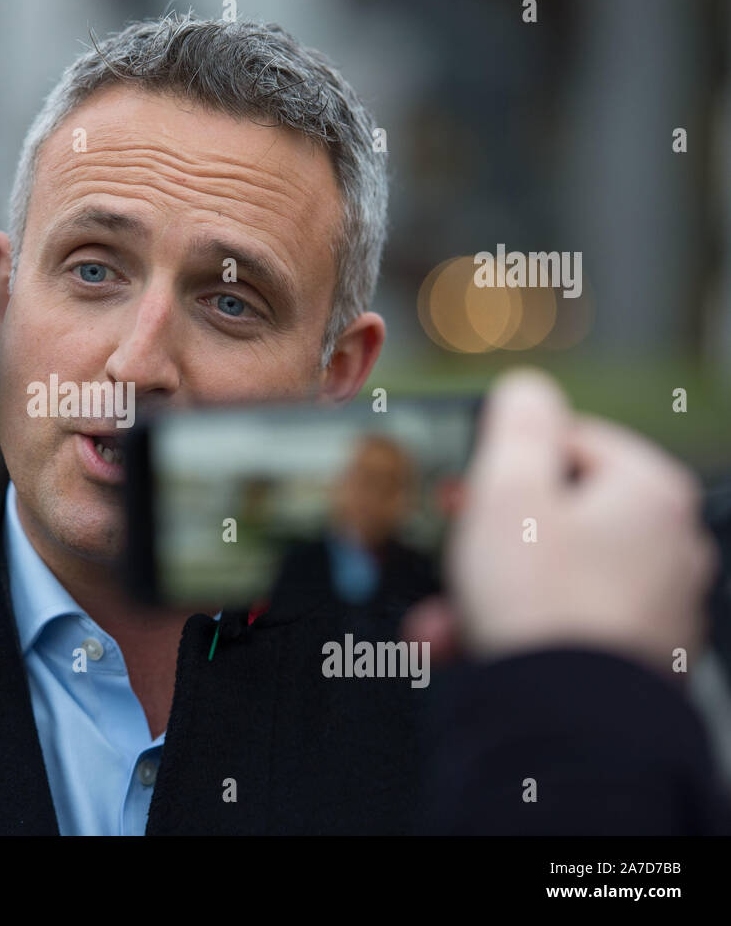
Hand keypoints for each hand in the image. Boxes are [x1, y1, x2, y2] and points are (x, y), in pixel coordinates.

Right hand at [444, 369, 717, 674]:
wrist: (564, 721)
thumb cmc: (539, 605)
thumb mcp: (508, 490)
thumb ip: (517, 424)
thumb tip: (526, 388)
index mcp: (649, 492)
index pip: (569, 441)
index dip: (501, 461)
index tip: (461, 486)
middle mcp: (667, 545)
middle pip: (556, 515)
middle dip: (483, 540)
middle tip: (449, 552)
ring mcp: (656, 606)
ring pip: (552, 575)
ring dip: (485, 591)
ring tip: (442, 622)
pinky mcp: (634, 657)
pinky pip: (561, 624)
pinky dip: (513, 629)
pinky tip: (466, 648)